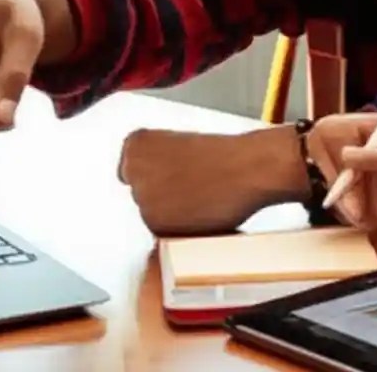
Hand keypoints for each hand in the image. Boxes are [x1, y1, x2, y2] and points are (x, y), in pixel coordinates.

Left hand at [118, 125, 309, 235]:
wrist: (247, 169)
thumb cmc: (224, 156)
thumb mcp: (179, 145)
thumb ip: (155, 162)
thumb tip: (150, 184)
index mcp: (135, 143)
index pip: (130, 171)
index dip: (155, 178)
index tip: (172, 177)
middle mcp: (132, 168)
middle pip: (139, 194)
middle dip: (161, 196)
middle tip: (191, 190)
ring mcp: (141, 196)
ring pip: (151, 214)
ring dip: (169, 214)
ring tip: (200, 200)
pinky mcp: (155, 222)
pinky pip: (163, 232)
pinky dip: (179, 229)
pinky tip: (200, 213)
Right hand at [306, 113, 376, 243]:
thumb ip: (374, 158)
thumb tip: (343, 155)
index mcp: (369, 128)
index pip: (330, 130)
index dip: (330, 153)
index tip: (344, 177)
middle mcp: (357, 144)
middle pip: (322, 156)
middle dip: (335, 183)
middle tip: (354, 207)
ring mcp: (353, 168)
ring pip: (328, 180)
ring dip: (343, 202)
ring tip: (364, 216)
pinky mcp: (352, 190)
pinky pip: (335, 197)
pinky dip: (346, 211)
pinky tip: (364, 218)